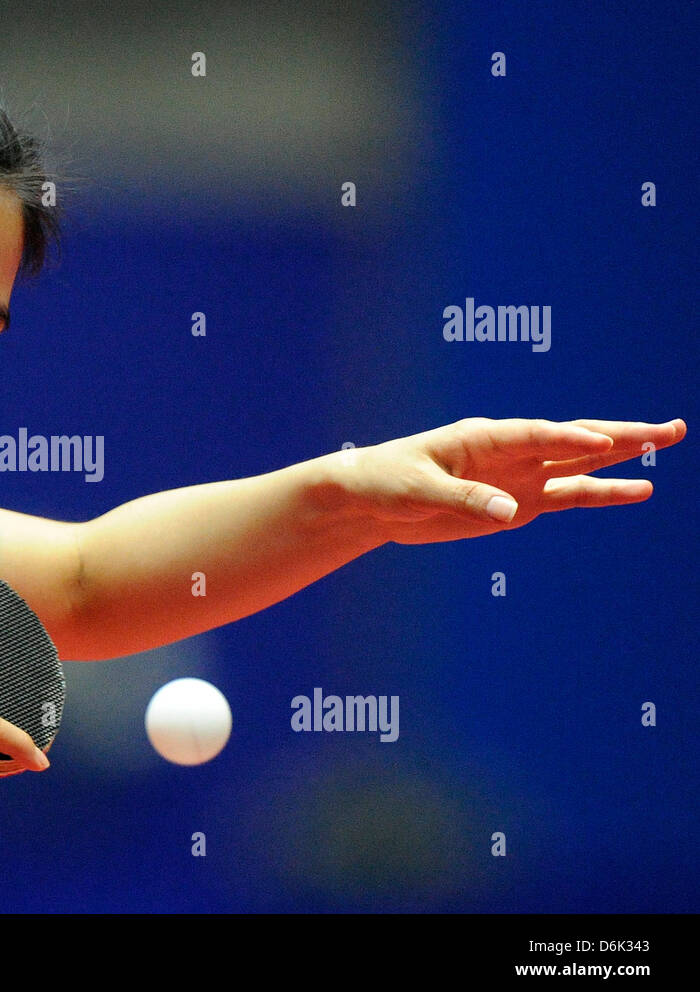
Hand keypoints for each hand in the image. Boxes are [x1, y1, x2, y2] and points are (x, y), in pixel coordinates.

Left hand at [335, 417, 685, 545]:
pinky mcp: (519, 504)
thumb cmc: (386, 482)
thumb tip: (512, 512)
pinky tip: (636, 490)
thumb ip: (464, 499)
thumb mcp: (417, 491)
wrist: (371, 499)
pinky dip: (602, 493)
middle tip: (670, 428)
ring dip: (622, 457)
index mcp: (483, 437)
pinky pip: (568, 496)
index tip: (601, 439)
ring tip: (667, 443)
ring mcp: (519, 476)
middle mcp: (510, 452)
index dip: (568, 437)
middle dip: (621, 435)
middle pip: (573, 440)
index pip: (536, 435)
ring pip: (580, 464)